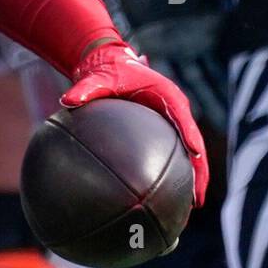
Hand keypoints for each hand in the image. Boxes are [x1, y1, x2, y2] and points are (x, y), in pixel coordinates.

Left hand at [61, 40, 208, 206]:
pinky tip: (171, 196)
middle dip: (200, 170)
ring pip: (191, 151)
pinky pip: (176, 151)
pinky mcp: (166, 127)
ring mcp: (173, 119)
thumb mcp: (96, 77)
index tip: (195, 156)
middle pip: (195, 142)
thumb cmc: (107, 69)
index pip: (182, 118)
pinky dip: (179, 172)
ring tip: (192, 206)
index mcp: (166, 94)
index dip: (191, 137)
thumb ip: (86, 89)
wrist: (109, 62)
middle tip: (198, 199)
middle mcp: (175, 108)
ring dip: (194, 176)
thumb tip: (67, 100)